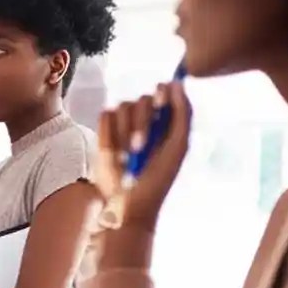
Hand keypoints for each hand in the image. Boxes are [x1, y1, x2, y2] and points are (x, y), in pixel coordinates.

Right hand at [92, 81, 191, 233]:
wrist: (128, 204)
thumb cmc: (158, 180)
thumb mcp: (178, 147)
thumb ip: (183, 114)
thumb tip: (176, 83)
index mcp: (166, 122)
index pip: (164, 91)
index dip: (162, 93)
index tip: (161, 104)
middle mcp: (145, 120)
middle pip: (143, 99)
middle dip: (143, 121)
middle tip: (141, 145)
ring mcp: (123, 126)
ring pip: (124, 106)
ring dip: (127, 130)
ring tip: (129, 154)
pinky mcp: (104, 133)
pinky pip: (106, 115)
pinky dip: (109, 131)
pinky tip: (114, 151)